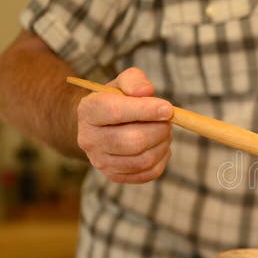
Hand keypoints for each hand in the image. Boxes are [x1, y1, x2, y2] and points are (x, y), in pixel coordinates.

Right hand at [76, 67, 172, 183]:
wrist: (102, 125)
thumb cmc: (117, 100)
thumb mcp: (123, 82)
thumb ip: (134, 81)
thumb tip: (145, 91)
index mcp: (88, 111)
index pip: (116, 112)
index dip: (146, 111)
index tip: (168, 109)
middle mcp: (89, 139)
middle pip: (133, 141)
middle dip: (159, 130)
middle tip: (168, 121)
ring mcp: (100, 161)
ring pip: (143, 160)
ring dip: (163, 145)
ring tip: (164, 132)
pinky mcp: (113, 176)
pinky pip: (147, 173)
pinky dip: (161, 159)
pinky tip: (159, 146)